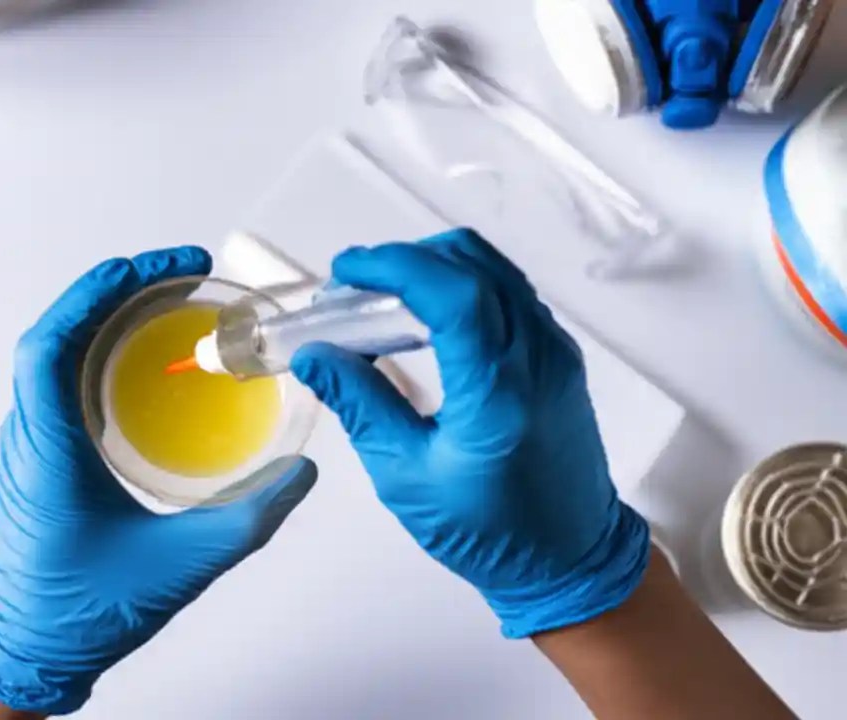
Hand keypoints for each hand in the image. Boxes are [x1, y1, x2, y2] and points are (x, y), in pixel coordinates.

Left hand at [0, 247, 317, 714]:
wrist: (26, 649)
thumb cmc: (75, 613)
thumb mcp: (177, 565)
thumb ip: (247, 519)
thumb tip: (298, 474)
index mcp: (47, 450)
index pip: (50, 345)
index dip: (94, 294)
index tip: (148, 270)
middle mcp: (31, 435)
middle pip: (60, 333)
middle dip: (118, 289)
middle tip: (180, 272)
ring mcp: (33, 443)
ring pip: (61, 353)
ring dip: (110, 315)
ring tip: (170, 299)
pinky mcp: (45, 454)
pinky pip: (67, 380)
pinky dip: (106, 351)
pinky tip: (149, 358)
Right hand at [291, 229, 647, 637]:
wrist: (569, 560)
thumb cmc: (490, 532)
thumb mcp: (405, 476)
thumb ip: (360, 406)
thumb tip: (315, 355)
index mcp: (499, 394)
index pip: (452, 293)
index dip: (395, 266)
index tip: (347, 271)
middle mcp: (538, 359)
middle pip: (473, 264)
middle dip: (404, 260)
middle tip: (352, 286)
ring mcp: (555, 353)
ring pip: (494, 270)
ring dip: (432, 269)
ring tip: (380, 299)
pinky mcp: (558, 357)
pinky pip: (509, 294)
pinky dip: (460, 287)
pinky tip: (422, 319)